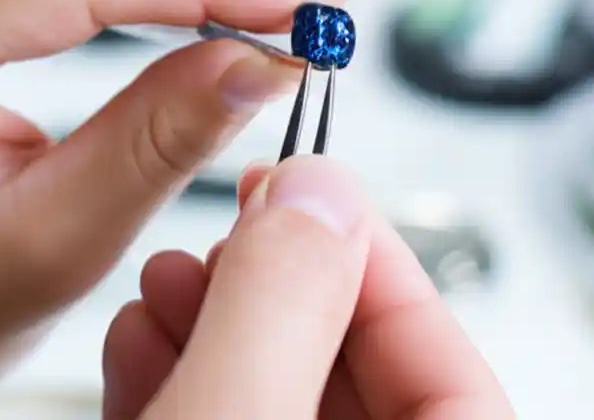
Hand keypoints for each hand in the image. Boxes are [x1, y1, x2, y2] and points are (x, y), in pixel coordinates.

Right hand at [102, 156, 515, 419]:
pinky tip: (138, 338)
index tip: (317, 196)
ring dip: (217, 328)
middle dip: (278, 290)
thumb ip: (281, 306)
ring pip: (279, 404)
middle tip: (235, 226)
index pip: (455, 380)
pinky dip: (181, 383)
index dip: (383, 270)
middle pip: (356, 380)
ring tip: (167, 273)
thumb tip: (317, 194)